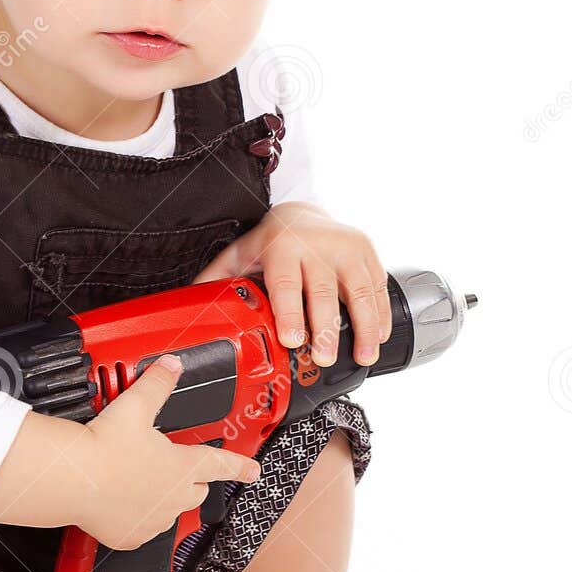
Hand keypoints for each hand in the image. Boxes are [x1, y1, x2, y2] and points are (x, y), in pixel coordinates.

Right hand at [73, 355, 261, 550]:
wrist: (73, 480)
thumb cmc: (103, 447)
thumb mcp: (134, 406)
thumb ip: (157, 384)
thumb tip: (172, 364)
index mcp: (182, 467)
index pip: (221, 465)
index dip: (240, 467)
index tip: (253, 471)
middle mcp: (173, 497)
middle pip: (196, 490)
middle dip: (190, 480)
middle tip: (172, 467)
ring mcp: (153, 520)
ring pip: (170, 511)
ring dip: (163, 499)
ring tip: (139, 481)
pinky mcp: (131, 536)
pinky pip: (143, 529)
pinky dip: (137, 518)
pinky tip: (122, 502)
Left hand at [192, 202, 391, 367]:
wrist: (304, 213)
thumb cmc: (271, 243)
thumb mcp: (242, 254)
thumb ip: (218, 279)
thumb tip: (191, 304)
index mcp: (282, 247)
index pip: (287, 283)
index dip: (290, 313)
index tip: (293, 340)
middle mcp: (317, 246)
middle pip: (325, 292)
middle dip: (326, 329)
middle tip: (324, 358)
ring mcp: (347, 248)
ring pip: (361, 291)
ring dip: (363, 328)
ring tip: (362, 357)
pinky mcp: (368, 253)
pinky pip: (379, 288)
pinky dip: (380, 315)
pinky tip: (377, 338)